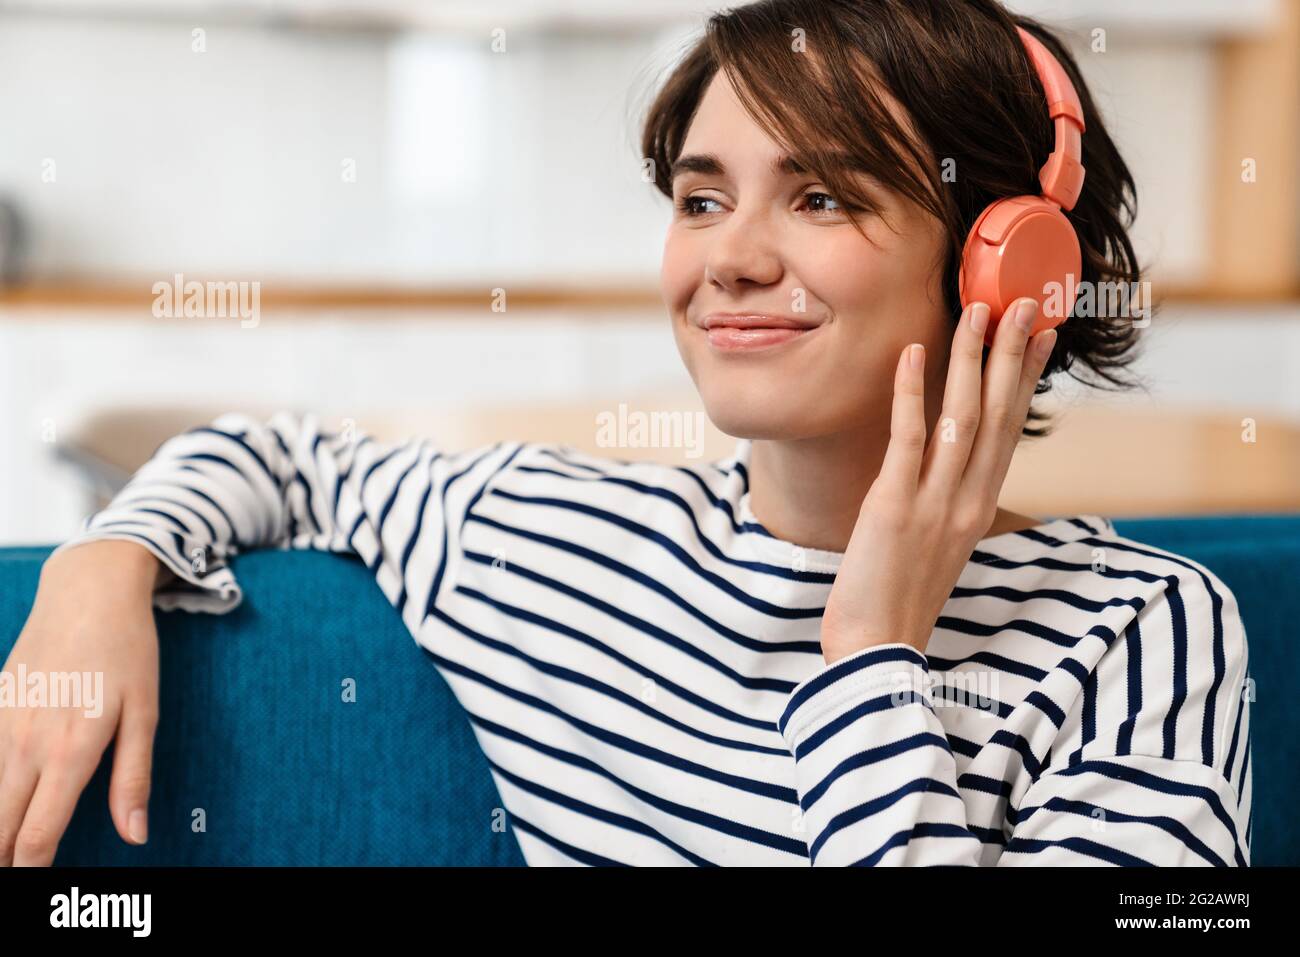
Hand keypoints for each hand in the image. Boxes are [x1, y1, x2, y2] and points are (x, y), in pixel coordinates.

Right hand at [0, 540, 163, 864]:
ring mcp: (1, 727)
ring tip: (7, 850)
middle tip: (17, 875)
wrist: (88, 592)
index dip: (33, 872)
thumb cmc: (127, 651)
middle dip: (4, 860)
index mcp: (70, 751)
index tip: (36, 891)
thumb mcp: (145, 713)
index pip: (37, 836)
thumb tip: (134, 836)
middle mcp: (24, 745)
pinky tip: (2, 800)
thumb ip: (133, 779)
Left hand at [819, 297, 1056, 664]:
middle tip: (1021, 302)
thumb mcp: (934, 547)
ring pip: (962, 417)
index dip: (1025, 381)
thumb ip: (942, 505)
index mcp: (976, 508)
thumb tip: (940, 473)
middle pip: (997, 415)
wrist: (877, 652)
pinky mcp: (893, 506)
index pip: (1010, 432)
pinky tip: (912, 354)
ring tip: (976, 310)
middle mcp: (965, 500)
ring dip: (970, 360)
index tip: (1038, 337)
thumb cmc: (897, 601)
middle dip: (1010, 355)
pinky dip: (912, 394)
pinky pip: (908, 439)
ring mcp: (933, 502)